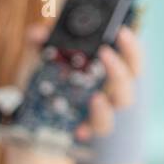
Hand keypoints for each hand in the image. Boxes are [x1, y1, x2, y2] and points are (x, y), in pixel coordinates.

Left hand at [22, 22, 142, 142]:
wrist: (32, 112)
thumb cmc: (48, 79)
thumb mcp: (42, 59)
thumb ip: (40, 44)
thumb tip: (37, 33)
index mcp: (108, 69)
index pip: (131, 58)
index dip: (131, 46)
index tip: (121, 31)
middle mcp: (111, 91)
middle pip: (129, 83)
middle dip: (120, 69)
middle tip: (105, 52)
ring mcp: (102, 111)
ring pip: (117, 110)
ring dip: (109, 104)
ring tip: (96, 98)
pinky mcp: (87, 129)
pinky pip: (94, 132)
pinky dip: (88, 129)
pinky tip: (79, 130)